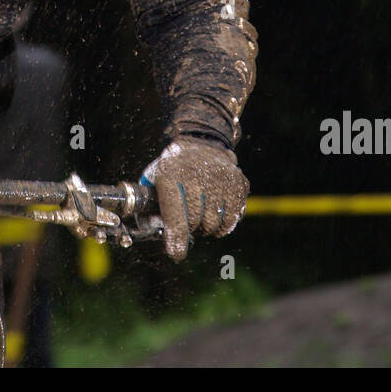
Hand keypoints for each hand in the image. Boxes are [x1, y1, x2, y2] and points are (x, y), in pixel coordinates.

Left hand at [141, 138, 248, 261]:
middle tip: (189, 223)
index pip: (176, 214)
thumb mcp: (155, 178)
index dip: (177, 238)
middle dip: (192, 228)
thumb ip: (152, 206)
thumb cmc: (174, 167)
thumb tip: (155, 233)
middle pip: (197, 221)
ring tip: (202, 217)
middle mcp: (198, 175)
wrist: (201, 138)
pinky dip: (225, 223)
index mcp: (172, 174)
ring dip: (208, 227)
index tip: (177, 253)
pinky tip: (218, 216)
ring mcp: (221, 178)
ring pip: (216, 222)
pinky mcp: (238, 182)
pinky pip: (233, 217)